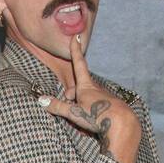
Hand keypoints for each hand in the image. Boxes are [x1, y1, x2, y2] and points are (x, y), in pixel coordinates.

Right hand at [36, 35, 141, 162]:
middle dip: (71, 96)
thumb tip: (41, 100)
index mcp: (86, 86)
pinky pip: (95, 107)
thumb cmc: (97, 116)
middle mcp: (96, 88)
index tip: (77, 37)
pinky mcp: (111, 106)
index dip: (76, 50)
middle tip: (69, 109)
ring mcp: (104, 97)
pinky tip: (93, 124)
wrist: (122, 125)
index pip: (78, 64)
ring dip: (80, 107)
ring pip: (86, 99)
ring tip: (82, 121)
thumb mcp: (74, 113)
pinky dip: (90, 114)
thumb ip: (58, 107)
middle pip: (79, 88)